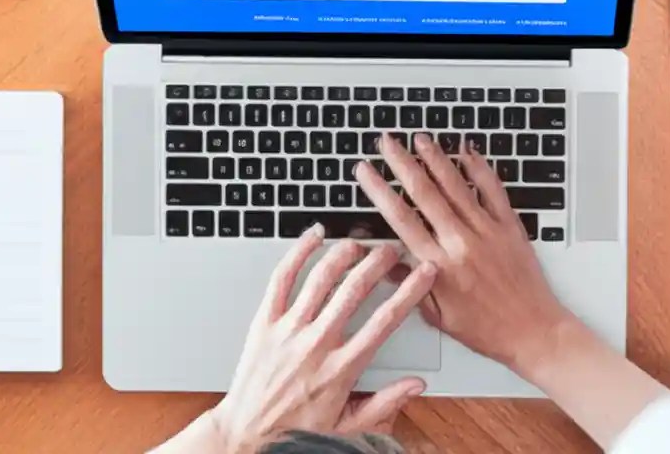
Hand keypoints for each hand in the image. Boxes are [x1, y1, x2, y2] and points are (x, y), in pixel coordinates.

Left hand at [209, 224, 436, 452]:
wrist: (245, 434)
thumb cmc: (296, 430)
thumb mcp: (347, 427)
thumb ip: (384, 404)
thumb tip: (417, 385)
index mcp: (341, 368)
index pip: (385, 321)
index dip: (409, 292)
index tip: (424, 273)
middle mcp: (316, 344)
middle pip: (355, 290)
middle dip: (379, 263)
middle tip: (392, 249)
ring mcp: (288, 330)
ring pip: (321, 279)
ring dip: (344, 254)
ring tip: (360, 243)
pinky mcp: (264, 323)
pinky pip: (281, 279)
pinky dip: (298, 253)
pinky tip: (313, 237)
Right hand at [354, 133, 575, 375]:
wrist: (533, 331)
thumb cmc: (488, 330)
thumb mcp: (439, 316)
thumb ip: (411, 286)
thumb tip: (386, 265)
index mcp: (438, 266)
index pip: (401, 218)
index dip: (379, 190)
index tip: (366, 171)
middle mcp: (461, 243)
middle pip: (424, 192)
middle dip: (401, 162)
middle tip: (387, 142)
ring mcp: (487, 231)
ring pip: (456, 185)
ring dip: (435, 157)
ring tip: (420, 138)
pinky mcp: (509, 226)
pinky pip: (492, 189)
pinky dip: (479, 167)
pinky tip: (467, 151)